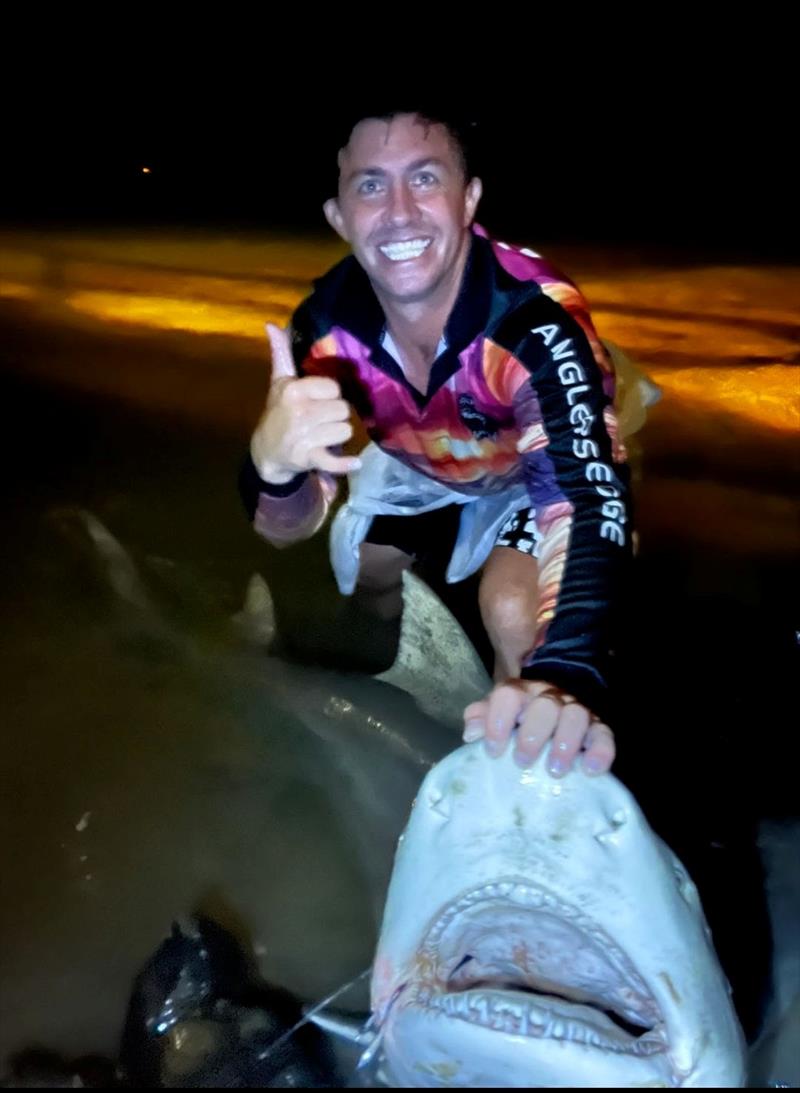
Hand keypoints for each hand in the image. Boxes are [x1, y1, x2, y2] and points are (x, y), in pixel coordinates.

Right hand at [250, 324, 360, 482]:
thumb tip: (271, 323)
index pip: (334, 388)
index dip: (330, 396)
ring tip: (323, 436)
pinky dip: (345, 463)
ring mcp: (304, 436)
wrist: (266, 451)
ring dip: (338, 435)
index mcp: (294, 389)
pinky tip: (354, 462)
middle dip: (336, 416)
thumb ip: (280, 353)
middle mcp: (299, 411)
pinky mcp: (309, 458)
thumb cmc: (277, 412)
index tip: (318, 401)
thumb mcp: (278, 382)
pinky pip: (335, 460)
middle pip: (343, 410)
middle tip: (321, 420)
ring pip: (345, 431)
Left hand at [463, 679, 614, 776]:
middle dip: (532, 735)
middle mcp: (549, 696)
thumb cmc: (517, 722)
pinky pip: (604, 735)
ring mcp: (576, 709)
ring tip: (554, 771)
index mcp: (521, 692)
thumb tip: (471, 734)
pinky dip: (600, 752)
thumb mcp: (496, 717)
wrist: (553, 711)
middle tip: (522, 763)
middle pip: (545, 706)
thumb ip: (480, 719)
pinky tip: (590, 771)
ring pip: (576, 715)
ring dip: (565, 743)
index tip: (493, 751)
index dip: (498, 721)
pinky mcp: (598, 727)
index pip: (508, 695)